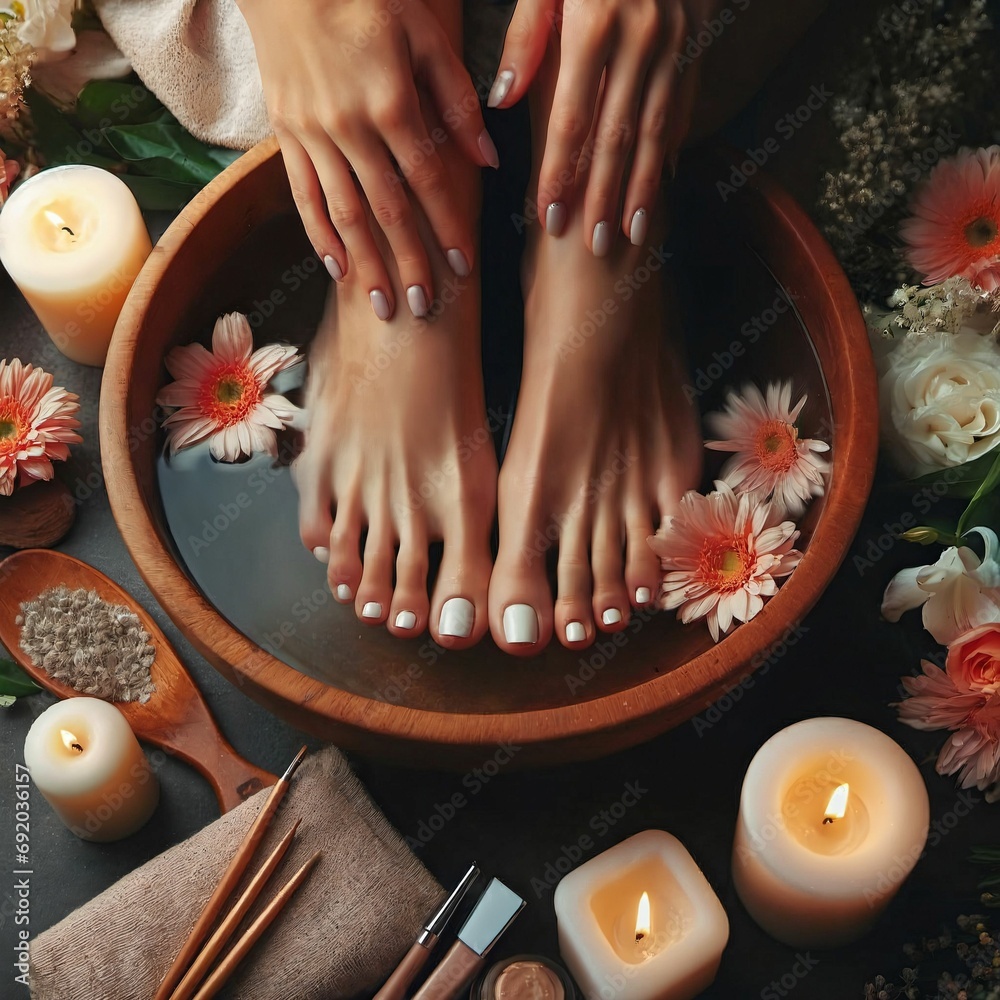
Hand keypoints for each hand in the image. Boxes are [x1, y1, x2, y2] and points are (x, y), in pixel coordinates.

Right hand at [239, 0, 497, 317]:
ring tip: (383, 306)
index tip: (464, 266)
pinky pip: (304, 196)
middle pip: (387, 210)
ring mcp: (312, 134)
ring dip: (367, 265)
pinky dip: (320, 236)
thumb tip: (487, 158)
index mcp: (391, 102)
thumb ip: (457, 99)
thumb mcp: (423, 35)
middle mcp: (349, 127)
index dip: (448, 226)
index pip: (428, 181)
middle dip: (409, 263)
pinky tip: (338, 269)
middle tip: (426, 308)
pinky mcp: (285, 134)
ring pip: (344, 214)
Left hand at [489, 0, 695, 253]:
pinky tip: (659, 185)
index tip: (550, 219)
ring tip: (633, 233)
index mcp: (594, 25)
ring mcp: (675, 42)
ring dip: (643, 187)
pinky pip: (683, 106)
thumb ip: (524, 41)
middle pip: (617, 136)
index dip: (560, 174)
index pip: (572, 119)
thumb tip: (502, 101)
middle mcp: (641, 38)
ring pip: (657, 130)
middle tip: (595, 247)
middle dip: (605, 196)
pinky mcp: (695, 42)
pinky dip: (669, 149)